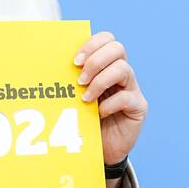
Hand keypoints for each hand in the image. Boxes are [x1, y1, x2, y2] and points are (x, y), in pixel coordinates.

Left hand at [74, 30, 147, 165]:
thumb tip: (50, 65)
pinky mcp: (138, 107)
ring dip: (100, 81)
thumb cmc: (84, 118)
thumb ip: (70, 80)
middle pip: (117, 48)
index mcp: (107, 64)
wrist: (100, 148)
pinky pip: (126, 98)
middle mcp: (122, 73)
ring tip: (85, 98)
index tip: (75, 61)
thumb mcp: (75, 95)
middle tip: (80, 80)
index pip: (106, 39)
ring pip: (123, 69)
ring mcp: (132, 89)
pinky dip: (109, 104)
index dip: (91, 45)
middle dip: (95, 60)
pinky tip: (99, 113)